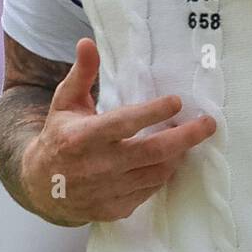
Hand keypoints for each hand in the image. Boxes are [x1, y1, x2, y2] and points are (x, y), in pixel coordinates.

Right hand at [22, 38, 216, 224]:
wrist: (42, 187)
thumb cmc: (59, 136)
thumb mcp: (65, 102)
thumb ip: (82, 73)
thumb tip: (87, 42)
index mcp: (83, 137)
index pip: (125, 123)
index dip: (153, 113)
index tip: (177, 101)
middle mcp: (97, 166)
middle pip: (152, 152)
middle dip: (186, 137)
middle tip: (209, 124)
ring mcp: (107, 192)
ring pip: (156, 173)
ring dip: (177, 155)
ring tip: (190, 138)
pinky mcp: (115, 210)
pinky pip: (149, 191)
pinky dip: (162, 174)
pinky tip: (169, 160)